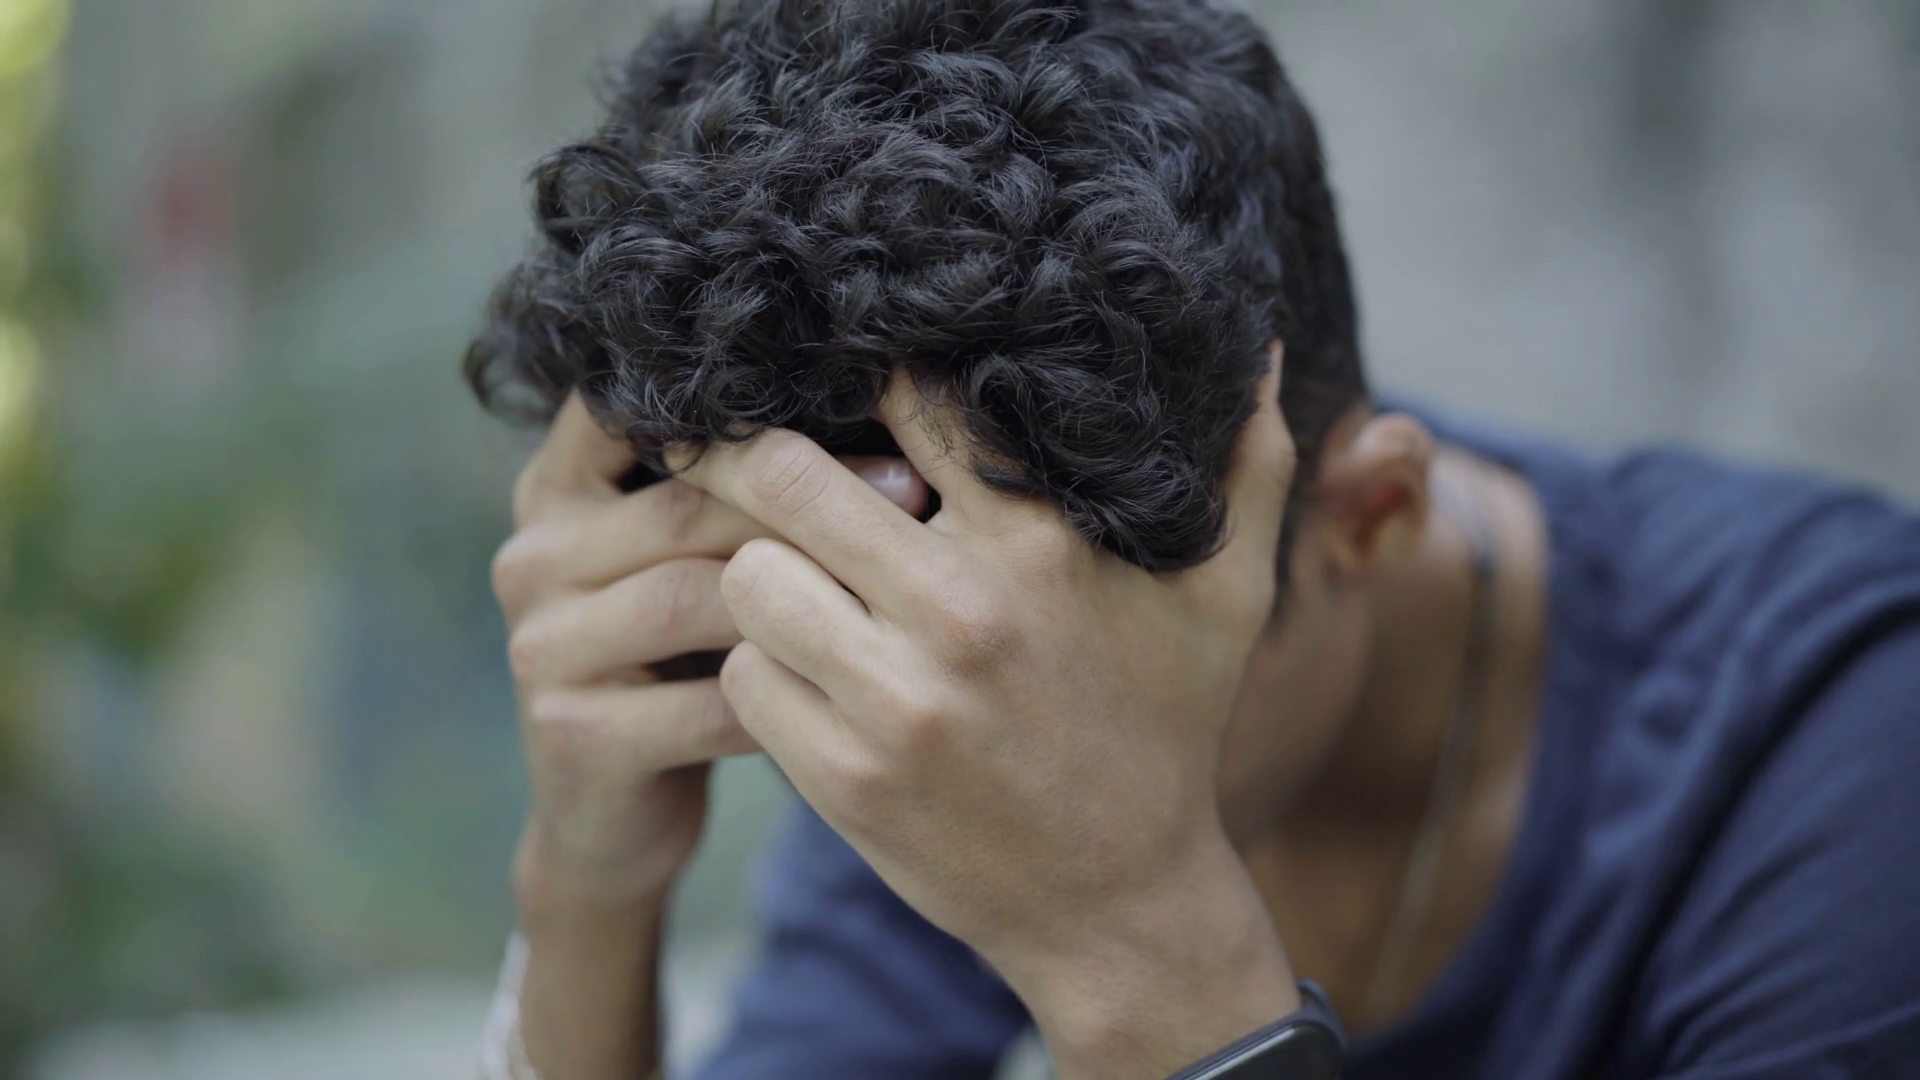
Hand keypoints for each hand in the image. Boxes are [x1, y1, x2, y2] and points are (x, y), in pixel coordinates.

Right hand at [493, 395, 928, 912]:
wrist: (614, 821)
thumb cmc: (679, 663)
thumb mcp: (685, 561)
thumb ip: (726, 486)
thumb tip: (867, 393)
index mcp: (555, 491)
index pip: (625, 407)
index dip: (735, 404)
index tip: (847, 390)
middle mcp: (533, 557)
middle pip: (682, 504)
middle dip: (803, 495)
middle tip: (912, 490)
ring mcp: (543, 647)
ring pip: (690, 596)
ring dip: (802, 591)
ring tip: (893, 586)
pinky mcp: (574, 733)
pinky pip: (703, 702)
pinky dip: (785, 690)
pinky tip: (852, 681)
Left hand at [673, 345, 1300, 1076]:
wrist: (1123, 906)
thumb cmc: (1168, 733)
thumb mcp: (1230, 601)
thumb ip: (1252, 468)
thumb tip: (1260, 350)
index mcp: (1042, 547)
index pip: (907, 405)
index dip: (862, 381)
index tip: (838, 384)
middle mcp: (962, 614)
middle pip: (782, 478)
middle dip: (762, 466)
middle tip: (762, 470)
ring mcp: (896, 703)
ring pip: (744, 578)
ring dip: (759, 576)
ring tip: (799, 587)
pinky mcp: (845, 780)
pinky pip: (744, 680)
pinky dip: (762, 672)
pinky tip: (809, 678)